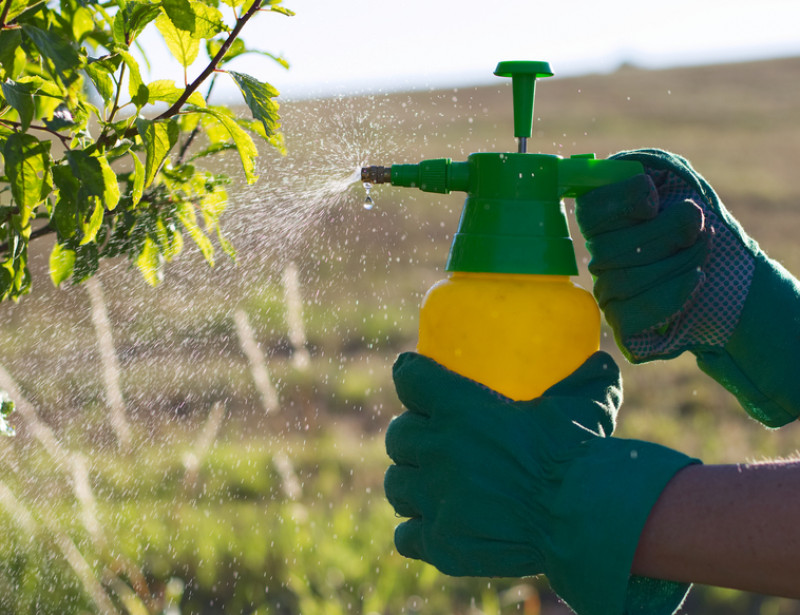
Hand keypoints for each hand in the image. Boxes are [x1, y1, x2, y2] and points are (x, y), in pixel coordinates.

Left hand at [385, 351, 696, 614]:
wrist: (582, 517)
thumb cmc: (582, 453)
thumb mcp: (587, 402)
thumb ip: (587, 378)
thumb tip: (601, 362)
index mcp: (459, 407)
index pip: (409, 379)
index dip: (410, 376)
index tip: (414, 378)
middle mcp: (437, 449)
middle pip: (397, 435)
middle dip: (410, 436)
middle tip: (430, 441)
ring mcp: (435, 498)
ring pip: (396, 484)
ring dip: (410, 481)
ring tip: (428, 485)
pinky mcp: (441, 543)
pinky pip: (405, 534)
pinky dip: (417, 530)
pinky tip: (434, 527)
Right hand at [575, 149, 799, 426]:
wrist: (732, 272)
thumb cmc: (699, 221)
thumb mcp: (678, 180)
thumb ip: (648, 168)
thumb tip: (625, 172)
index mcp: (604, 219)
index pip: (589, 211)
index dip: (623, 204)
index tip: (655, 201)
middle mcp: (599, 257)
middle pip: (610, 248)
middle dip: (666, 233)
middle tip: (696, 225)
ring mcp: (608, 292)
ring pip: (623, 280)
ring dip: (676, 261)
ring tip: (703, 250)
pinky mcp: (623, 325)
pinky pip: (630, 315)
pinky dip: (669, 295)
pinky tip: (694, 280)